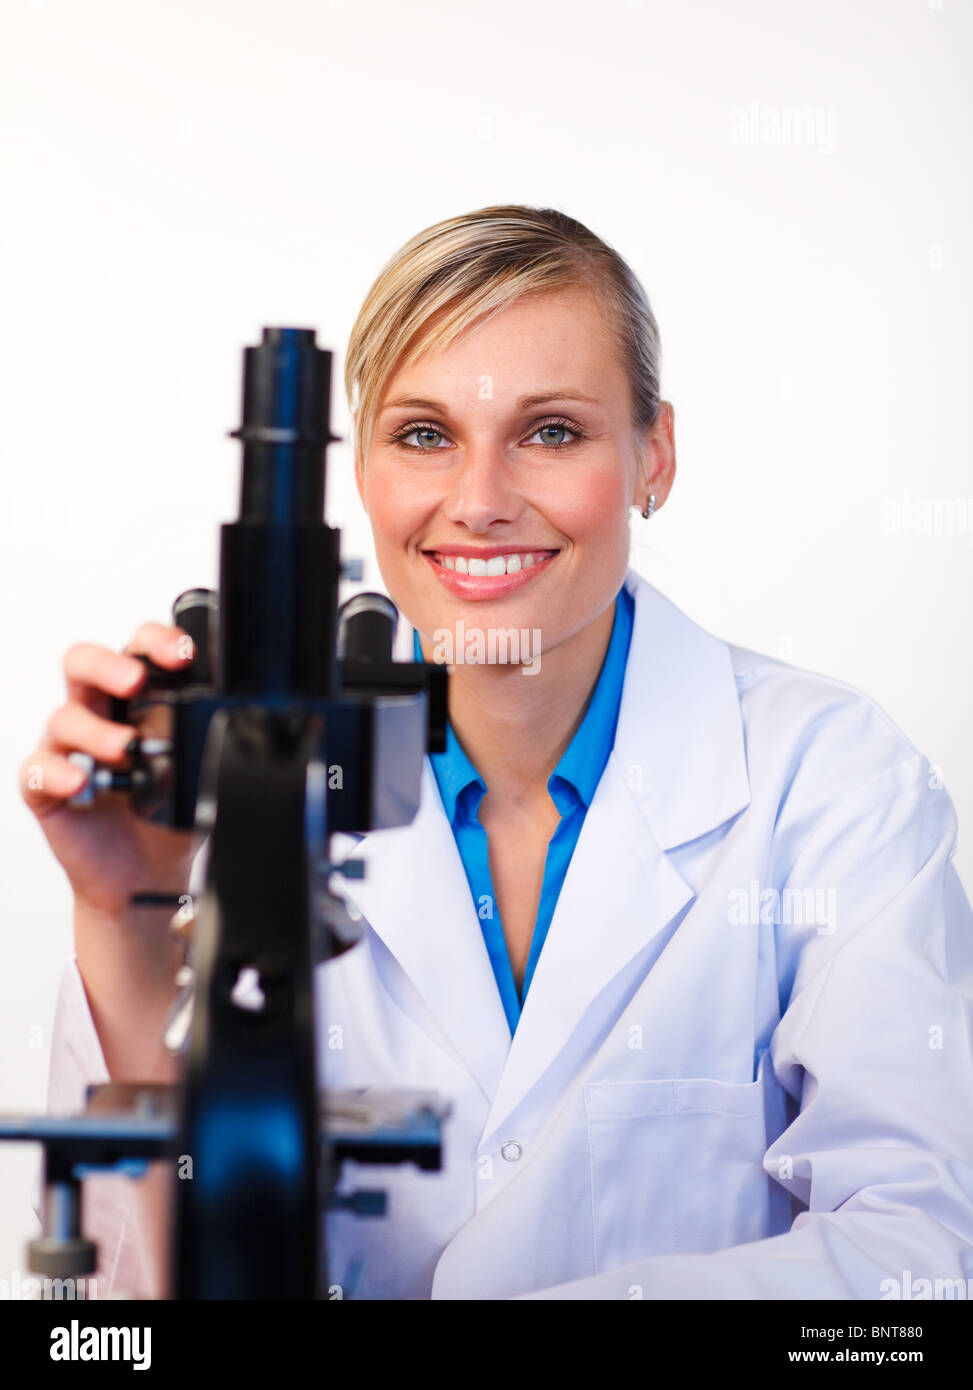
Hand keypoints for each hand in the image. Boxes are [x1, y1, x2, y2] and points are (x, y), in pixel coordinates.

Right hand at [19, 622, 198, 918]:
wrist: (145, 876)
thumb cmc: (168, 817)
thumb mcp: (199, 775)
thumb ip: (207, 745)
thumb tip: (235, 730)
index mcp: (138, 700)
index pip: (138, 650)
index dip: (156, 641)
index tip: (182, 655)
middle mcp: (99, 714)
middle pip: (84, 664)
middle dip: (109, 664)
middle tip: (137, 681)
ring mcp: (70, 750)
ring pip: (64, 717)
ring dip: (95, 729)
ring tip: (126, 749)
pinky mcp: (47, 788)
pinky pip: (37, 770)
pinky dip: (58, 772)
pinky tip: (82, 782)